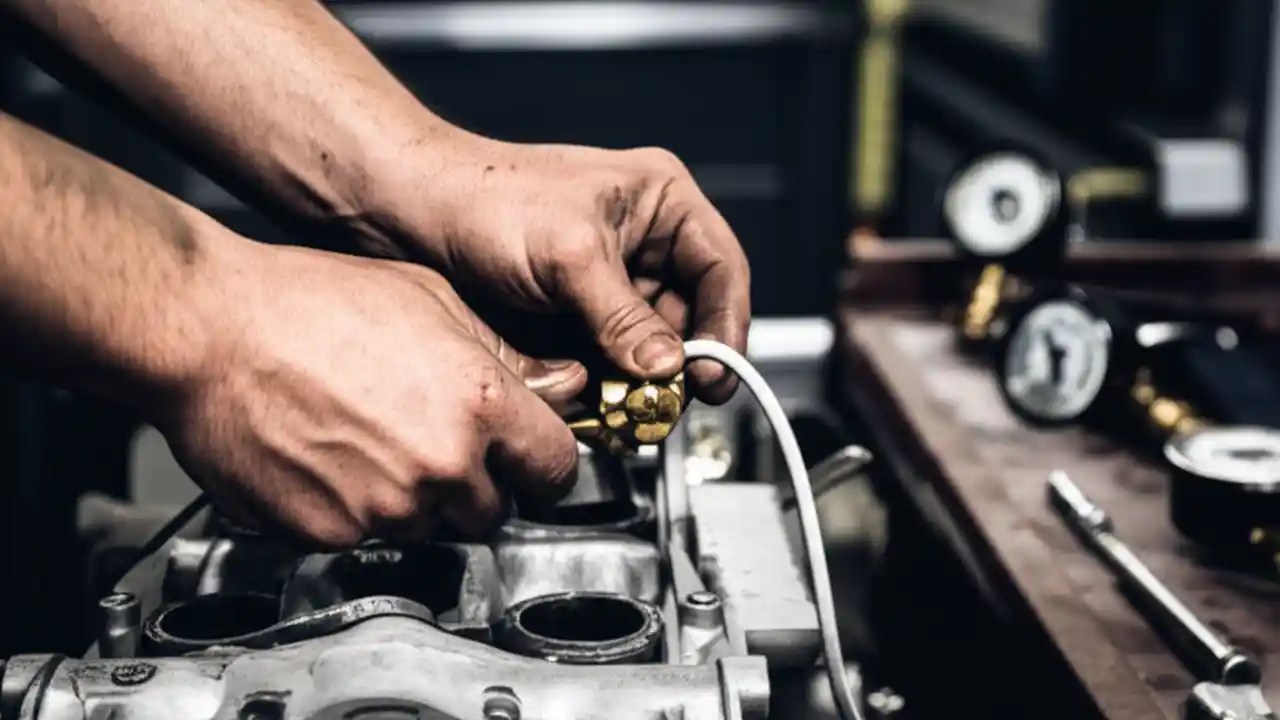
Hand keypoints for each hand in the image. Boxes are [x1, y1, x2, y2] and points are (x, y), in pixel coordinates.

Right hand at [156, 241, 584, 546]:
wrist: (211, 333)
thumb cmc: (311, 304)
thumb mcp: (432, 300)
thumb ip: (507, 356)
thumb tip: (562, 386)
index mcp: (480, 403)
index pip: (556, 470)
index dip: (542, 463)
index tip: (528, 459)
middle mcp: (442, 465)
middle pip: (495, 511)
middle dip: (476, 484)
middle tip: (434, 440)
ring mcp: (385, 507)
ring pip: (430, 529)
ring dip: (416, 500)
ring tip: (370, 440)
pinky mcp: (331, 534)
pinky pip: (367, 538)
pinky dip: (356, 511)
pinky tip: (332, 459)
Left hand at [365, 139, 750, 402]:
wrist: (406, 213)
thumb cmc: (481, 197)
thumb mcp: (568, 255)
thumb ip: (622, 315)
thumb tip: (668, 366)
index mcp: (660, 202)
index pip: (722, 271)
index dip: (726, 327)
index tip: (711, 375)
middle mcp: (642, 244)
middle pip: (691, 320)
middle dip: (677, 366)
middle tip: (662, 404)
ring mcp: (608, 285)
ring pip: (649, 351)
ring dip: (640, 385)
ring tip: (625, 409)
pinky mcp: (575, 319)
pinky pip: (609, 365)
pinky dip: (606, 391)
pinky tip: (593, 406)